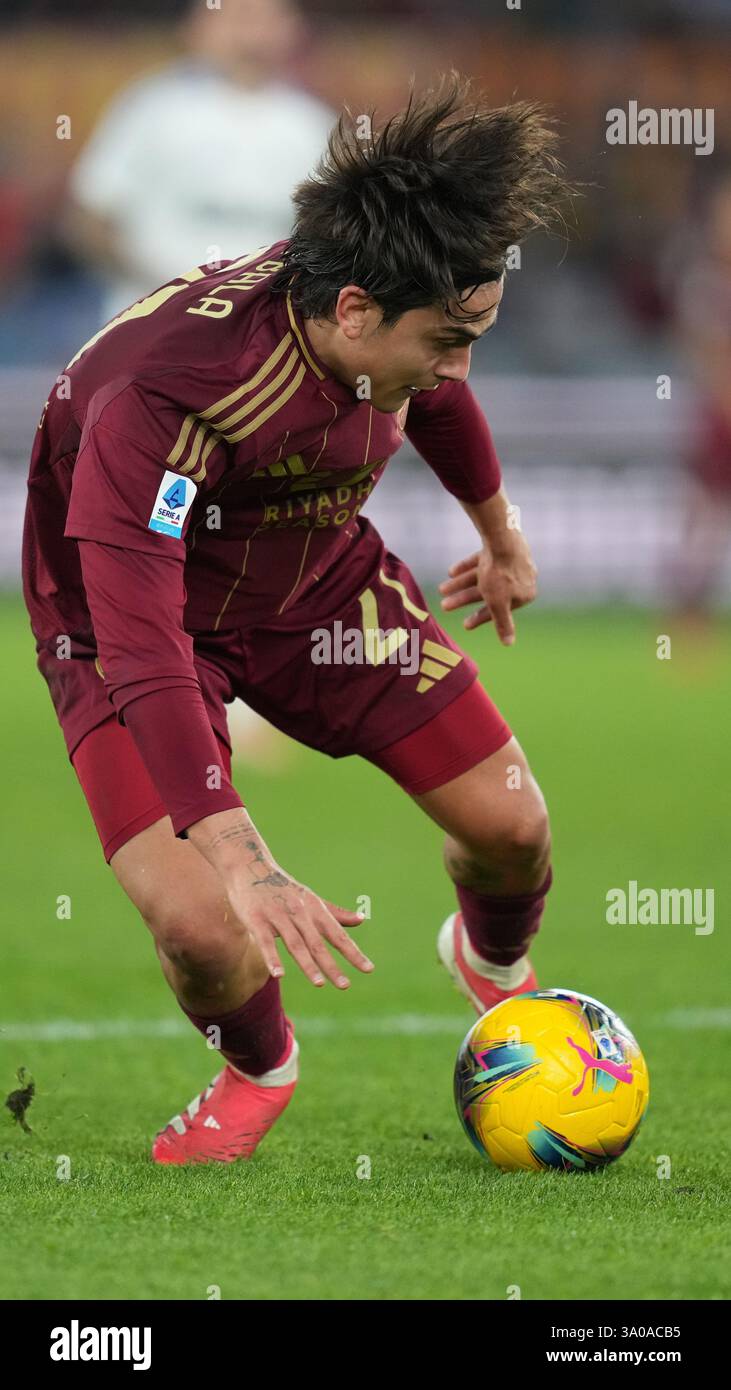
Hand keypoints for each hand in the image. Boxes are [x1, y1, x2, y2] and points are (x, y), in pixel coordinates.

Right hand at [189, 812, 373, 988]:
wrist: (249, 866)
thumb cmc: (283, 888)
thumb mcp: (311, 899)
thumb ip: (335, 913)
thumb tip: (363, 919)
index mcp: (315, 908)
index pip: (338, 934)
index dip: (353, 952)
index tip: (369, 969)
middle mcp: (299, 912)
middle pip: (318, 943)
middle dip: (332, 965)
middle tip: (345, 985)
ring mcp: (278, 915)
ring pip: (295, 943)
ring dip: (307, 964)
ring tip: (320, 984)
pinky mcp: (257, 919)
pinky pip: (266, 942)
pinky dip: (272, 958)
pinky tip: (279, 975)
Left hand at [438, 534, 536, 643]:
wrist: (502, 539)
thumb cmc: (501, 575)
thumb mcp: (498, 604)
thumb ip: (503, 624)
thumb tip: (509, 644)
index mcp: (525, 594)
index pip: (500, 610)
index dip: (481, 617)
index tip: (465, 625)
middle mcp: (522, 578)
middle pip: (488, 592)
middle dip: (464, 599)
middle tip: (445, 605)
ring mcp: (512, 560)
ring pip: (483, 576)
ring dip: (461, 584)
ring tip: (442, 589)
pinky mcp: (502, 546)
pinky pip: (483, 560)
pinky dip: (468, 567)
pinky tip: (451, 572)